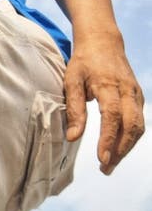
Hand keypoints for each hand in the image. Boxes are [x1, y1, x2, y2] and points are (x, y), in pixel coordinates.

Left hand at [64, 35, 144, 174]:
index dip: (108, 139)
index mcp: (109, 85)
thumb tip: (73, 137)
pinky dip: (131, 138)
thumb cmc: (84, 62)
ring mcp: (136, 94)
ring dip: (126, 148)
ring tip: (109, 163)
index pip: (112, 117)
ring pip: (138, 126)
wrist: (103, 42)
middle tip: (105, 168)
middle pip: (131, 125)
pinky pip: (139, 122)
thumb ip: (74, 109)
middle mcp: (127, 91)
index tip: (102, 158)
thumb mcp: (72, 80)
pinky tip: (118, 149)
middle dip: (121, 150)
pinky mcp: (138, 98)